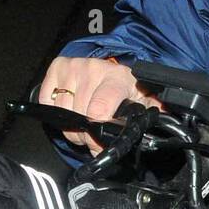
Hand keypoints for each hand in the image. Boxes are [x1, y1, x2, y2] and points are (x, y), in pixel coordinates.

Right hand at [38, 56, 160, 152]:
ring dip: (71, 125)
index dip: (97, 132)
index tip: (101, 142)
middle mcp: (95, 69)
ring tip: (84, 120)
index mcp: (119, 78)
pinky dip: (56, 111)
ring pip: (62, 111)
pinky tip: (71, 108)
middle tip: (95, 131)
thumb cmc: (126, 90)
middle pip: (79, 115)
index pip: (100, 109)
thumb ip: (149, 118)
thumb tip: (161, 129)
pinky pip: (47, 101)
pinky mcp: (58, 67)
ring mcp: (74, 66)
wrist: (112, 70)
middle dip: (86, 133)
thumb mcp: (143, 103)